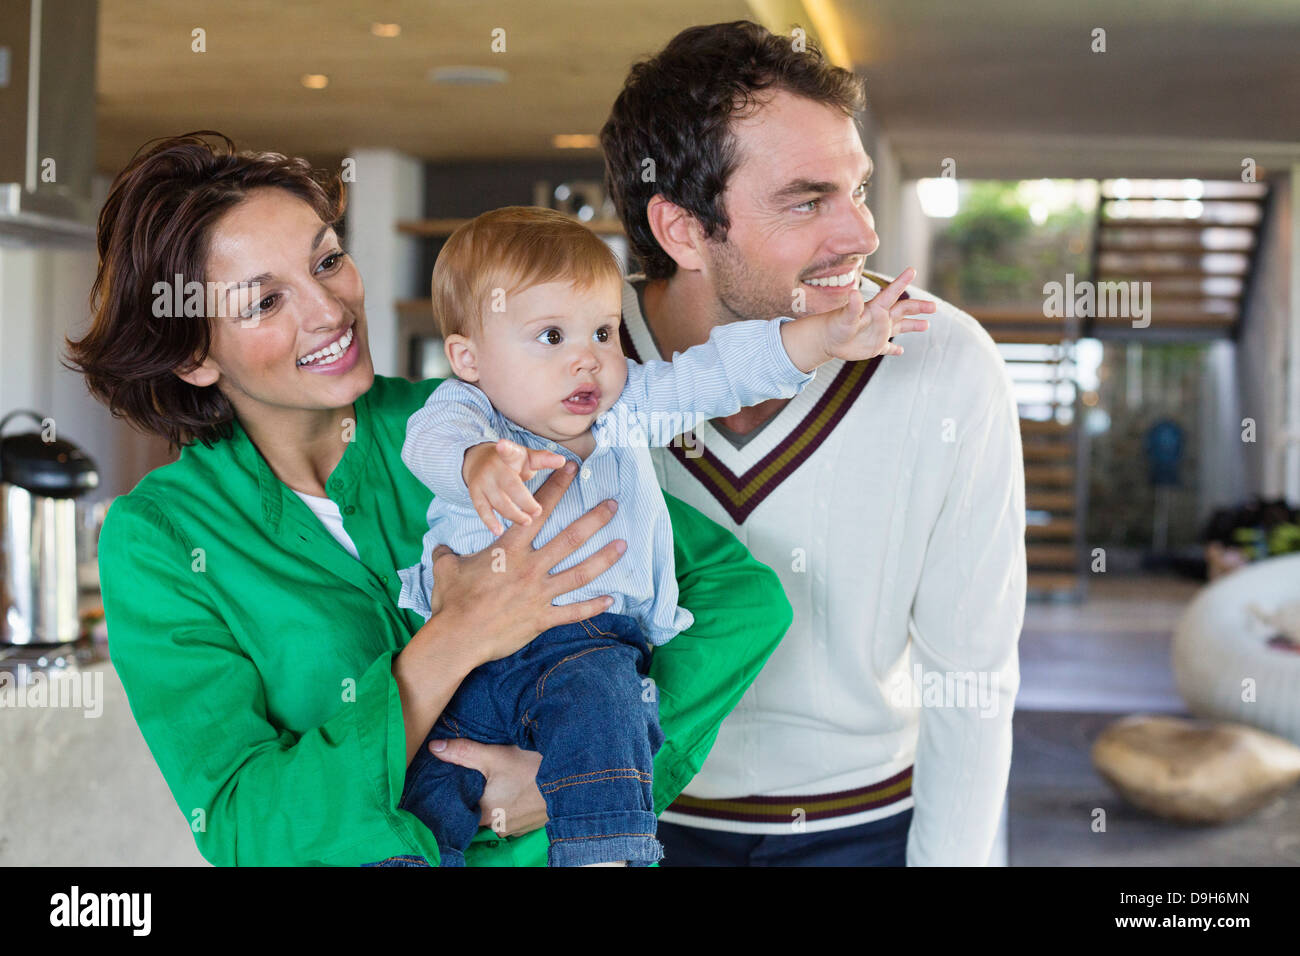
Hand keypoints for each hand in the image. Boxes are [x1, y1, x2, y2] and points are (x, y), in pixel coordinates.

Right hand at [424, 461, 626, 666]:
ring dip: (603, 558)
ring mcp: (539, 593)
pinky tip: (611, 599)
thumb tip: (438, 546)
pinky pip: (573, 612)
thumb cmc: (452, 601)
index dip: (556, 487)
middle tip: (613, 505)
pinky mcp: (542, 618)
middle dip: (594, 519)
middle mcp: (530, 567)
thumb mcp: (445, 568)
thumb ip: (446, 553)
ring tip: (623, 544)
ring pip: (579, 573)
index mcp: (509, 549)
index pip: (538, 511)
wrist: (458, 637)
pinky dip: (592, 606)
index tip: (573, 470)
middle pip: (570, 538)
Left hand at [428, 739, 546, 837]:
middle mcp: (500, 827)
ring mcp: (519, 827)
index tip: (459, 777)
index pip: (462, 807)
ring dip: (498, 797)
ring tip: (500, 778)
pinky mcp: (534, 823)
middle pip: (480, 809)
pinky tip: (517, 785)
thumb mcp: (496, 755)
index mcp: (486, 815)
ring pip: (498, 811)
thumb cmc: (534, 769)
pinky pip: (515, 813)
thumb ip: (463, 752)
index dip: (459, 792)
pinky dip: (513, 801)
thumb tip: (434, 747)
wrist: (576, 778)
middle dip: (480, 792)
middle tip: (481, 772)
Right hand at [463, 438, 567, 535]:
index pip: (508, 451)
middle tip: (537, 512)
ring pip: (498, 501)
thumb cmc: (512, 462)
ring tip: (527, 521)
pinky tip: (498, 531)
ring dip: (513, 514)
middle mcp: (493, 467)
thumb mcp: (527, 458)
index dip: (505, 448)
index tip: (502, 444)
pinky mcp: (475, 494)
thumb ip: (544, 460)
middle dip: (524, 501)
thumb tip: (563, 461)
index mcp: (508, 456)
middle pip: (509, 485)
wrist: (478, 460)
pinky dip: (489, 521)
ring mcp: (483, 482)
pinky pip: (481, 510)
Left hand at [820, 267, 934, 360]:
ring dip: (913, 326)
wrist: (825, 340)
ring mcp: (878, 332)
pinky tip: (901, 351)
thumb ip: (852, 307)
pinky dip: (894, 349)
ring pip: (900, 327)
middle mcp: (880, 319)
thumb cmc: (835, 326)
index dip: (902, 282)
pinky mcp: (874, 346)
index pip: (892, 293)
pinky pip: (887, 347)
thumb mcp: (845, 317)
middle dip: (919, 308)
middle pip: (903, 310)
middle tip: (934, 307)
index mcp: (876, 309)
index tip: (912, 270)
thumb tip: (854, 293)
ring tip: (927, 325)